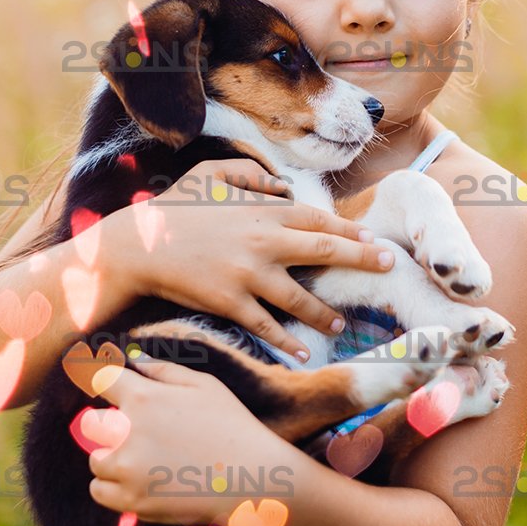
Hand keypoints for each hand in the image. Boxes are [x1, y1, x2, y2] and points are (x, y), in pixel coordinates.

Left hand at [86, 355, 289, 525]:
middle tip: (139, 433)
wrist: (253, 480)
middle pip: (93, 425)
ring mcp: (128, 470)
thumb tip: (134, 358)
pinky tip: (136, 481)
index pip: (101, 379)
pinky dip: (111, 486)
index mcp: (143, 398)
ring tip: (145, 461)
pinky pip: (99, 490)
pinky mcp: (132, 501)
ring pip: (97, 460)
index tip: (104, 382)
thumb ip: (163, 371)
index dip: (101, 378)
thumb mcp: (204, 386)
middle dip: (111, 426)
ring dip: (113, 457)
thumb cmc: (233, 427)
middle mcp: (128, 433)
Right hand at [120, 159, 395, 360]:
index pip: (318, 220)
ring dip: (325, 312)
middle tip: (389, 266)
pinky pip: (266, 325)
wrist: (137, 244)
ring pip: (300, 298)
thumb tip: (280, 184)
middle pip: (324, 252)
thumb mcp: (209, 174)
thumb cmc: (173, 208)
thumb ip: (248, 174)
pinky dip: (287, 340)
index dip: (350, 230)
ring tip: (341, 323)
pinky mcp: (230, 302)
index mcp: (261, 211)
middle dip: (361, 259)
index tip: (374, 239)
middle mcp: (262, 242)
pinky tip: (302, 352)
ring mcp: (247, 275)